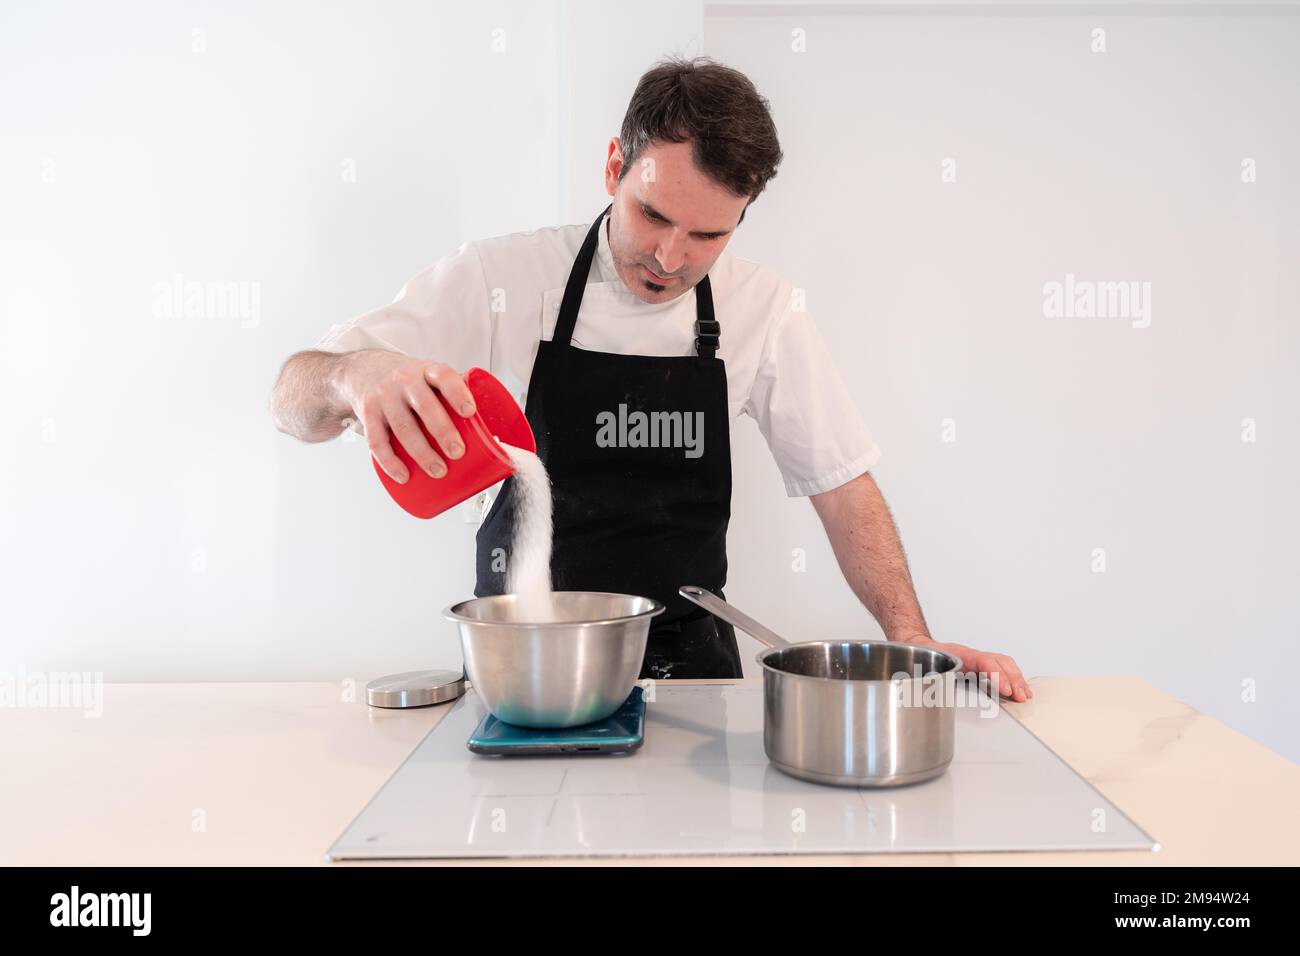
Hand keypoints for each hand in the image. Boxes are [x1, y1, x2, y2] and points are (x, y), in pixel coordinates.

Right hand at [337, 351, 476, 483]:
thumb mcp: (428, 375)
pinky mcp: (368, 414)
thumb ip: (452, 395)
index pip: (444, 377)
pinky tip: (403, 475)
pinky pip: (377, 441)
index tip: (470, 412)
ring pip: (403, 427)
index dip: (458, 394)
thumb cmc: (407, 380)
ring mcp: (384, 397)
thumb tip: (487, 430)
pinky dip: (390, 462)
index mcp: (427, 371)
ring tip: (438, 470)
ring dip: (422, 452)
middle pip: (425, 406)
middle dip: (443, 431)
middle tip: (457, 452)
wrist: (364, 369)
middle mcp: (405, 381)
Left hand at [902, 636, 1033, 702]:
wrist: (916, 646)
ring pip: (1003, 662)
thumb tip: (935, 696)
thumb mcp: (924, 668)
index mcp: (959, 654)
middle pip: (999, 661)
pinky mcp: (979, 664)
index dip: (997, 675)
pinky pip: (1000, 666)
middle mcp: (971, 655)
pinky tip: (1018, 688)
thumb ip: (931, 681)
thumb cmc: (920, 658)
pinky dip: (1012, 677)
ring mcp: (977, 658)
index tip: (1006, 690)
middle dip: (1013, 679)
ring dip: (1016, 678)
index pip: (984, 661)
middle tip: (1020, 696)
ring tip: (1025, 694)